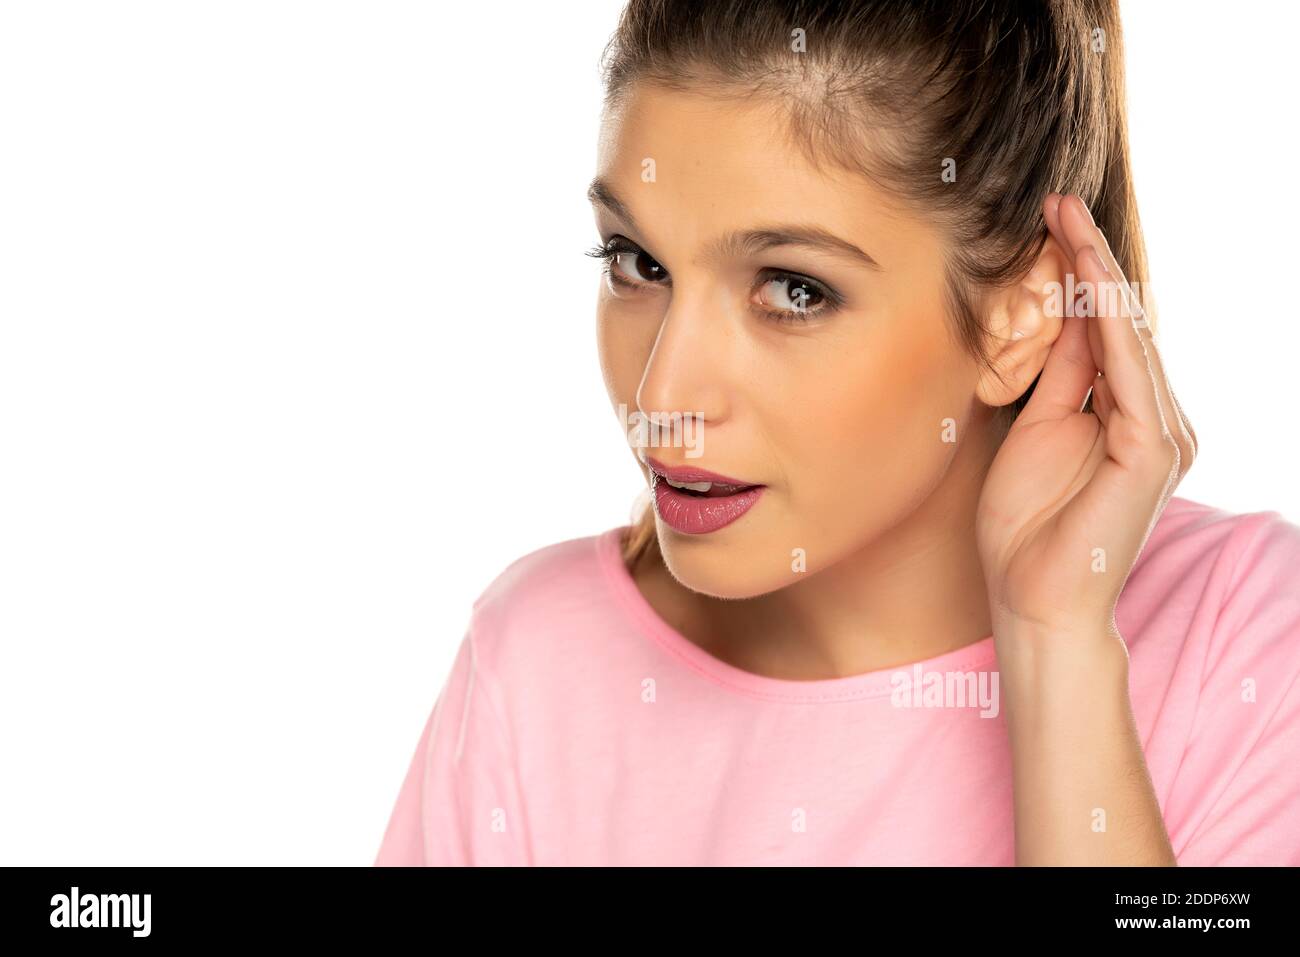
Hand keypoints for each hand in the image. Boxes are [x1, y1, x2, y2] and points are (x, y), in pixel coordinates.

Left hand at [976, 193, 1197, 641]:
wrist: (1033, 597)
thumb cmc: (1025, 527)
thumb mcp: (1034, 430)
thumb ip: (1058, 374)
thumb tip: (1062, 313)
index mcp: (1125, 414)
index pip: (1103, 329)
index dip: (1077, 275)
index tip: (1046, 224)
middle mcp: (1153, 417)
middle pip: (1121, 322)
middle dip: (1087, 260)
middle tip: (1054, 202)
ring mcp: (1161, 432)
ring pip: (1128, 336)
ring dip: (1096, 276)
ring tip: (1066, 221)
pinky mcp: (1154, 449)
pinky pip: (1128, 371)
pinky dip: (1106, 323)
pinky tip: (1084, 280)